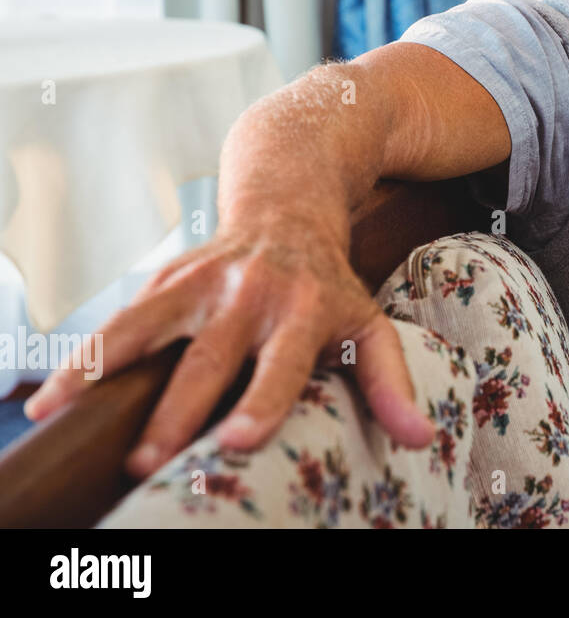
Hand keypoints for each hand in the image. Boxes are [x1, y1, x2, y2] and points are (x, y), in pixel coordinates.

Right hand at [23, 214, 436, 478]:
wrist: (288, 202)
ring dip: (99, 369)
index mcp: (303, 309)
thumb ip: (390, 381)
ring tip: (57, 411)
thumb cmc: (329, 285)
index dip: (262, 400)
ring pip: (143, 326)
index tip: (238, 439)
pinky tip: (50, 395)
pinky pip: (118, 318)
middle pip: (207, 358)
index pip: (281, 363)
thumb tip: (421, 442)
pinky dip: (82, 353)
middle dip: (176, 409)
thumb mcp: (369, 323)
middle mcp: (249, 294)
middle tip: (147, 461)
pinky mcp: (164, 277)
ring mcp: (200, 282)